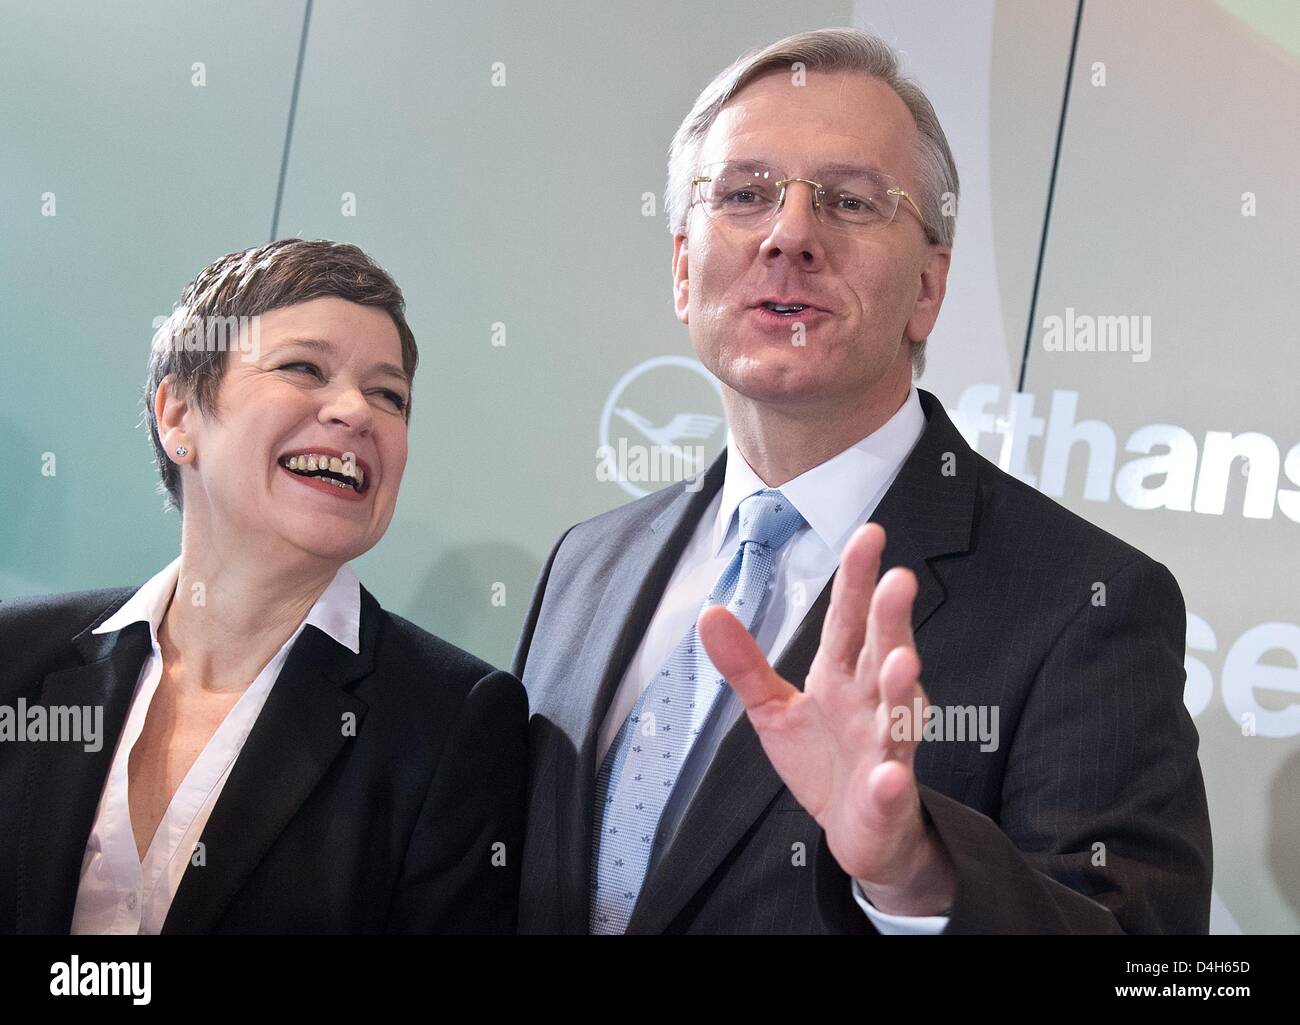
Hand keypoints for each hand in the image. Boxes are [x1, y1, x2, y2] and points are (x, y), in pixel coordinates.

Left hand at [697, 523, 955, 915]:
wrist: (858, 830)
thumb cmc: (822, 759)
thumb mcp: (773, 708)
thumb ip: (744, 663)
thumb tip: (709, 612)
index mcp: (844, 674)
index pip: (850, 619)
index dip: (857, 579)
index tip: (868, 534)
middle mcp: (873, 701)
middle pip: (885, 652)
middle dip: (892, 618)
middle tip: (899, 579)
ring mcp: (886, 747)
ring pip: (900, 714)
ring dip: (904, 690)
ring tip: (904, 662)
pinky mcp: (887, 795)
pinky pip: (892, 786)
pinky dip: (892, 779)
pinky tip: (889, 774)